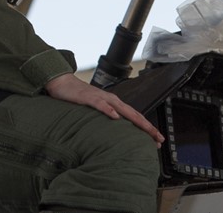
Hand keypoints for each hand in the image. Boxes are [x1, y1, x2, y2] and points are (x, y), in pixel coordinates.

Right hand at [44, 73, 164, 146]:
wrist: (63, 83)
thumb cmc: (80, 98)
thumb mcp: (96, 111)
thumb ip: (106, 119)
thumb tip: (117, 134)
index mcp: (115, 105)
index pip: (135, 117)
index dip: (147, 128)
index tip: (157, 140)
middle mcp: (112, 100)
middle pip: (134, 114)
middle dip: (148, 127)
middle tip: (159, 138)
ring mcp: (101, 98)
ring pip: (122, 109)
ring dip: (135, 120)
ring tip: (146, 129)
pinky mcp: (89, 98)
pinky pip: (100, 105)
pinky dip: (108, 110)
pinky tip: (115, 117)